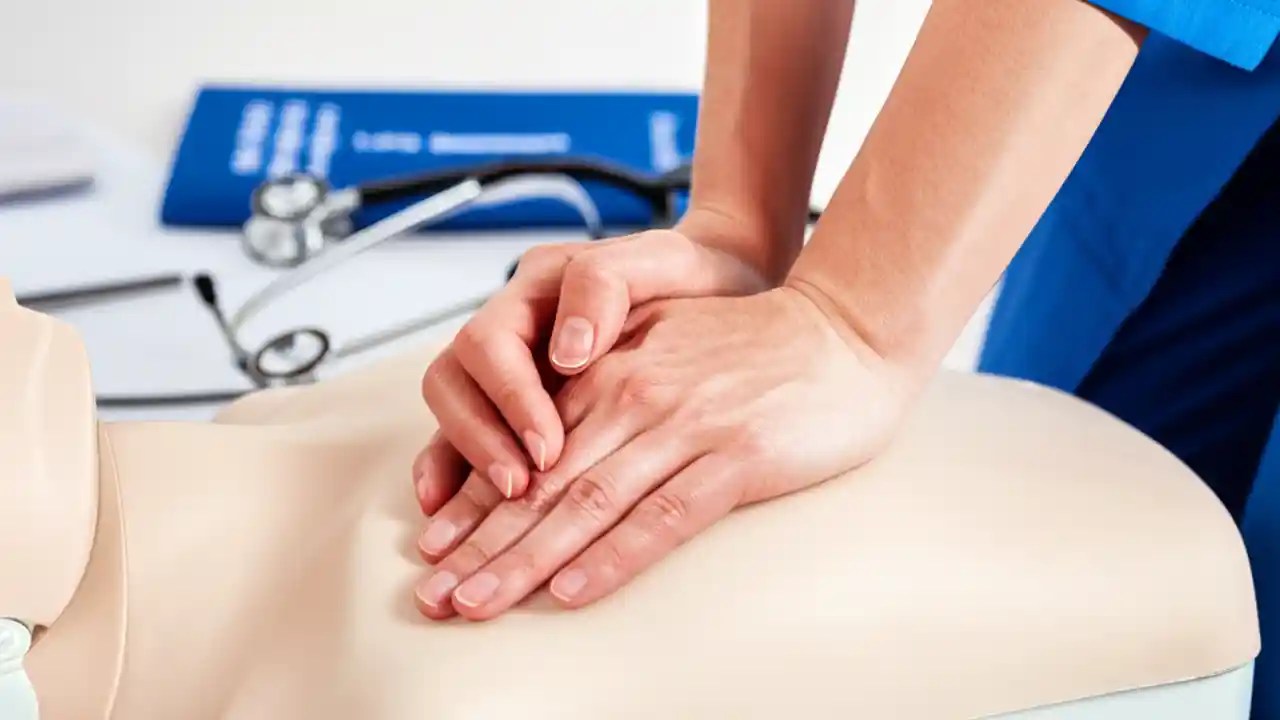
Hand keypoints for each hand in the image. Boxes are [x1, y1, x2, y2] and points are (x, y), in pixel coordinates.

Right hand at [412, 213, 770, 509]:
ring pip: (454, 417)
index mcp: (534, 289)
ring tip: (500, 508)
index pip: (489, 344)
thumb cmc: (688, 279)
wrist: (721, 293)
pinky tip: (454, 517)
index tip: (547, 447)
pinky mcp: (519, 411)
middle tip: (519, 488)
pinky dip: (458, 482)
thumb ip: (602, 286)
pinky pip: (471, 444)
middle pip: (451, 383)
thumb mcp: (658, 260)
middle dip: (478, 439)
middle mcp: (511, 331)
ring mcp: (511, 373)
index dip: (510, 398)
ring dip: (465, 467)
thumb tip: (565, 351)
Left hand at [413, 285, 920, 619]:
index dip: (474, 503)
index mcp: (612, 370)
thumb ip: (608, 377)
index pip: (525, 449)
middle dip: (480, 546)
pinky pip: (662, 517)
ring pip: (585, 505)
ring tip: (477, 602)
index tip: (433, 549)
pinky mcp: (735, 458)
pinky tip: (572, 592)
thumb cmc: (758, 342)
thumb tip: (551, 439)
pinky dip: (612, 558)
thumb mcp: (665, 339)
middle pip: (541, 486)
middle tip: (434, 595)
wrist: (845, 329)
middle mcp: (633, 396)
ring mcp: (684, 427)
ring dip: (524, 561)